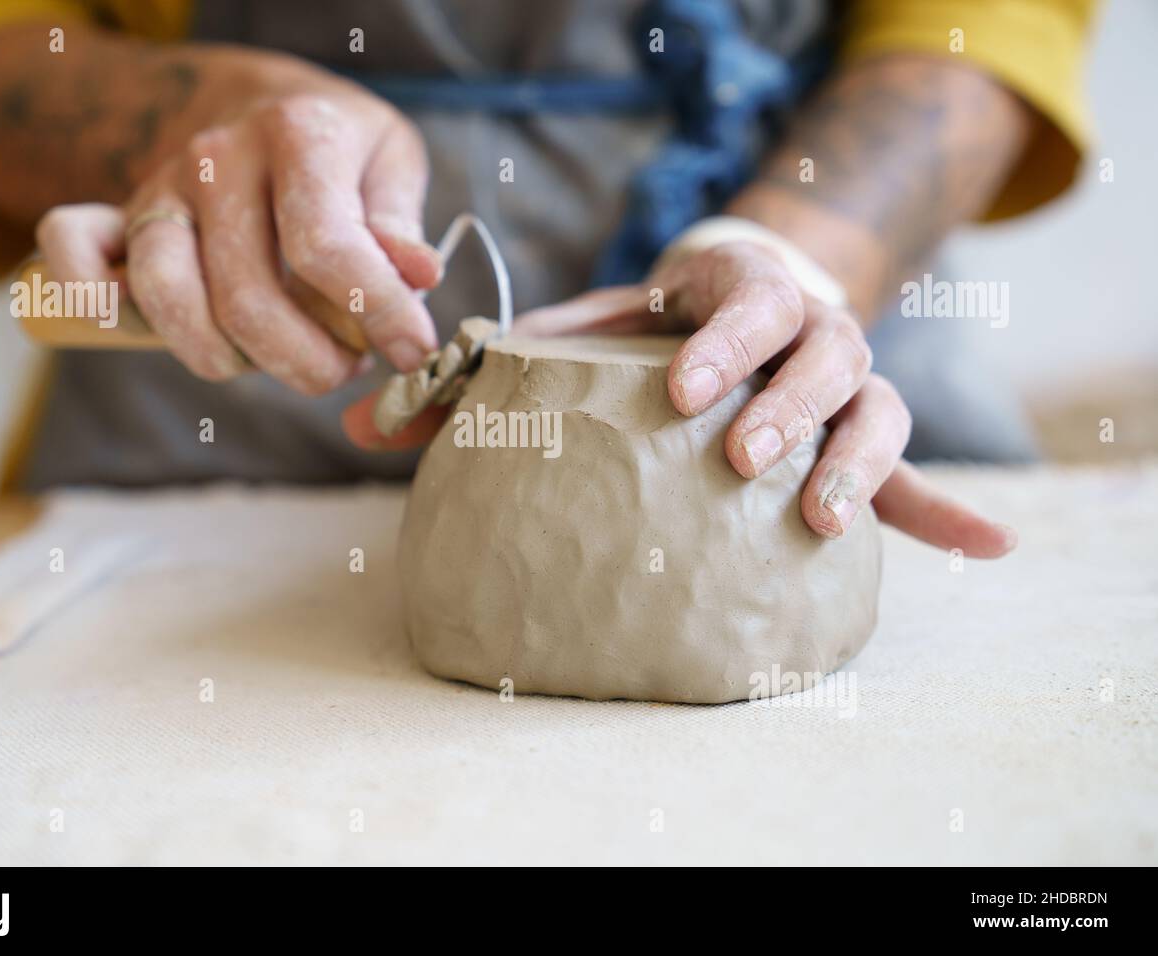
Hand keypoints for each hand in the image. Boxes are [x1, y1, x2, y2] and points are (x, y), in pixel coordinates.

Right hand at [35, 53, 441, 390]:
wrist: (261, 105)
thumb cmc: (338, 149)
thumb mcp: (391, 162)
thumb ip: (400, 224)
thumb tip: (419, 277)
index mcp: (298, 134)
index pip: (328, 246)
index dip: (376, 315)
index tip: (410, 351)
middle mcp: (218, 155)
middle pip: (247, 295)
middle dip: (307, 362)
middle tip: (343, 369)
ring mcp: (162, 185)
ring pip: (167, 296)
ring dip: (225, 359)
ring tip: (273, 362)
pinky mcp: (119, 214)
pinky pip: (70, 250)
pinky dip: (96, 300)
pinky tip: (156, 329)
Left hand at [346, 240, 1015, 558]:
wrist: (744, 289)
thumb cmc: (655, 320)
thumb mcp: (585, 330)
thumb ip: (485, 376)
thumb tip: (356, 428)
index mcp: (736, 294)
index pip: (742, 307)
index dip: (718, 344)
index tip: (677, 389)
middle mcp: (805, 333)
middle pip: (819, 360)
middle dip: (781, 408)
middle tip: (735, 458)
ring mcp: (846, 382)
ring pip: (874, 413)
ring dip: (857, 464)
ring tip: (816, 517)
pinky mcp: (864, 437)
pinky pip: (915, 475)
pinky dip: (945, 512)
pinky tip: (989, 551)